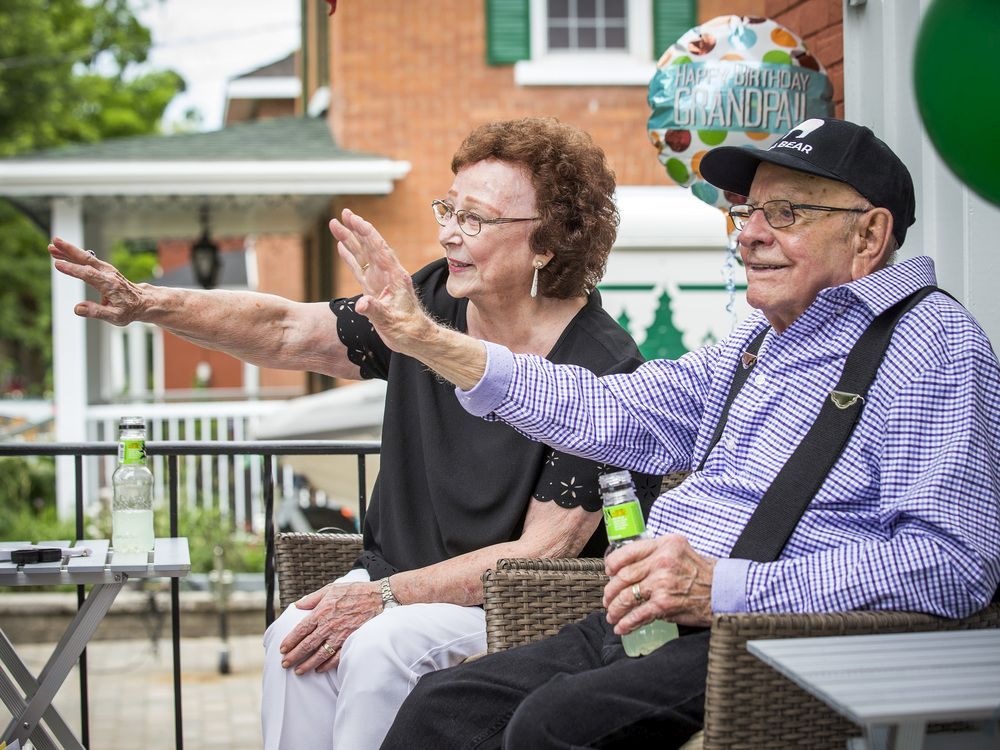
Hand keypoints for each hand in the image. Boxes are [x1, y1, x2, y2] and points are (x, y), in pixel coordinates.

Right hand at [48, 237, 144, 325]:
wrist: (144, 302)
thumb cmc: (129, 311)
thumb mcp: (115, 317)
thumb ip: (96, 312)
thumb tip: (77, 309)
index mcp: (110, 285)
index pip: (88, 275)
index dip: (73, 269)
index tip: (57, 264)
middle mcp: (108, 274)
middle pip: (87, 259)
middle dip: (69, 250)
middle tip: (53, 243)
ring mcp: (108, 270)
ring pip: (87, 257)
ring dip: (69, 251)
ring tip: (51, 247)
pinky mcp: (106, 270)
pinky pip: (89, 260)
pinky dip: (76, 255)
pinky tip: (64, 254)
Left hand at [278, 580, 382, 673]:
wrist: (378, 597)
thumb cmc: (354, 591)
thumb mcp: (331, 588)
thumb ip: (312, 598)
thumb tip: (297, 605)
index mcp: (322, 611)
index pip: (301, 629)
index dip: (290, 640)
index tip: (282, 649)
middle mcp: (329, 625)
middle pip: (307, 644)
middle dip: (294, 656)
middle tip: (285, 664)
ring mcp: (340, 635)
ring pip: (319, 654)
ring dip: (307, 664)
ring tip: (298, 671)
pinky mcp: (350, 641)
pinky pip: (336, 657)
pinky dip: (326, 665)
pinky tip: (319, 670)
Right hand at [328, 209, 433, 355]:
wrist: (416, 338)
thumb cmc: (408, 330)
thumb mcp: (391, 322)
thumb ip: (375, 311)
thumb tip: (361, 304)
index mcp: (395, 277)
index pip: (379, 249)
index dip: (367, 233)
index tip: (355, 219)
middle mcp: (388, 274)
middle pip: (369, 247)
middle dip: (356, 229)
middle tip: (343, 213)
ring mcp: (380, 281)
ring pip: (362, 255)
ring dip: (349, 240)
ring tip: (336, 225)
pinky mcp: (374, 289)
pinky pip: (359, 269)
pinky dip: (350, 257)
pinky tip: (341, 247)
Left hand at [603, 535, 716, 631]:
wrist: (724, 590)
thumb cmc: (703, 572)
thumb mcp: (680, 550)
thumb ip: (657, 554)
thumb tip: (630, 567)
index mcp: (664, 544)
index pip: (628, 552)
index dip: (612, 564)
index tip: (608, 573)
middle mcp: (662, 561)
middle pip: (623, 576)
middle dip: (610, 591)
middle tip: (608, 599)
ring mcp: (662, 582)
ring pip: (627, 596)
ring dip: (615, 608)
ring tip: (612, 615)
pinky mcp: (665, 603)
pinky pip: (638, 614)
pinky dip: (626, 623)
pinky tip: (622, 627)